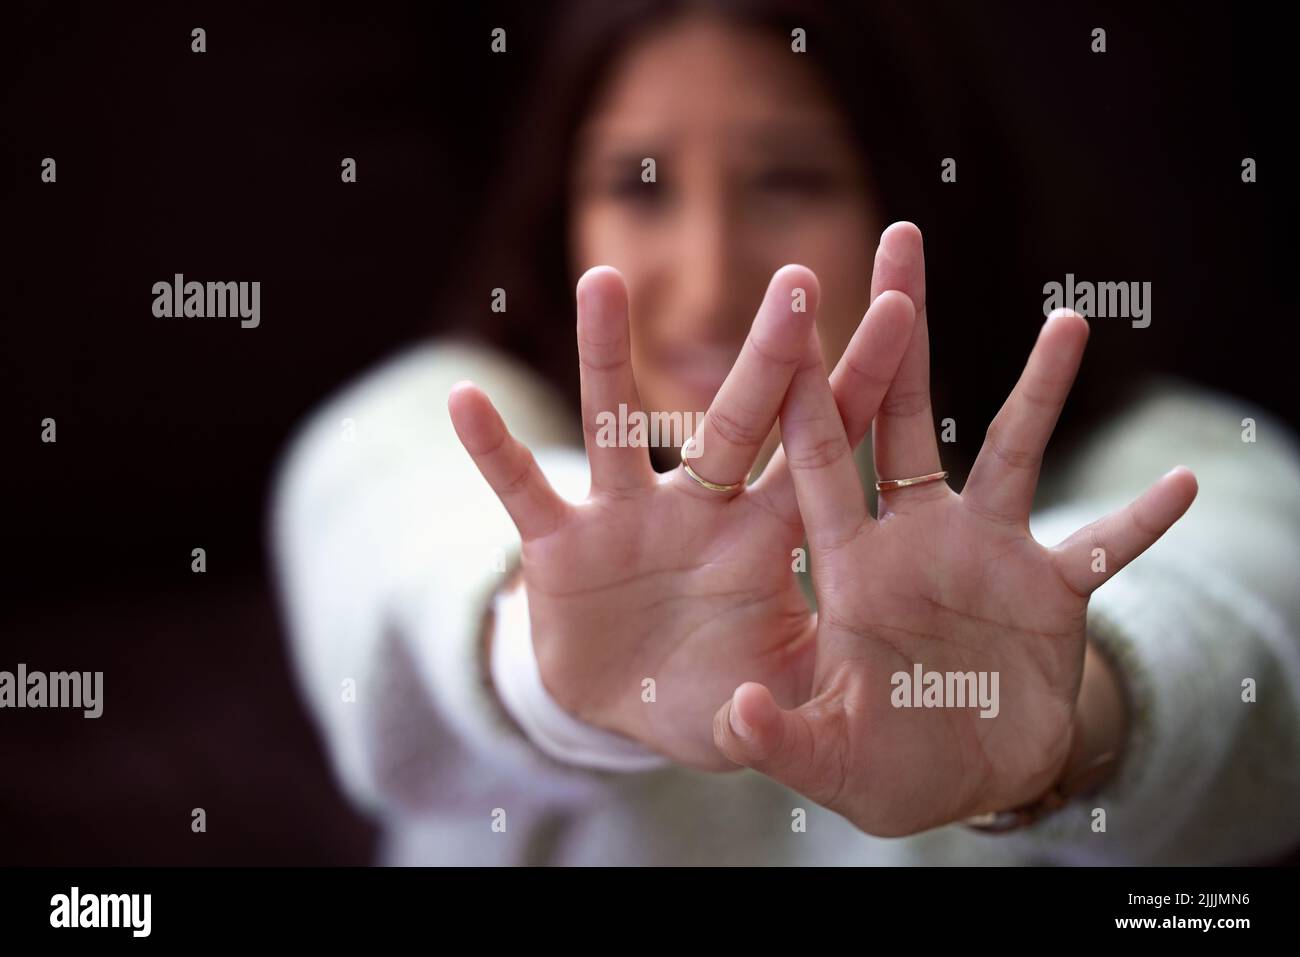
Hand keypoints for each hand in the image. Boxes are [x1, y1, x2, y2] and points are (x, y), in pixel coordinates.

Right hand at [449, 262, 916, 769]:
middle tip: (799, 278)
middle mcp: (700, 510)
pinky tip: (466, 402)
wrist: (623, 707)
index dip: (859, 389)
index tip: (903, 311)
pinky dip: (494, 451)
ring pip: (617, 425)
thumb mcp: (772, 698)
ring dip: (606, 357)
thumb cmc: (712, 693)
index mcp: (764, 539)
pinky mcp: (561, 543)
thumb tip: (819, 707)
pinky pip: (523, 488)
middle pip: (738, 421)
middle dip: (769, 355)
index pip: (823, 452)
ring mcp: (627, 518)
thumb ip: (804, 701)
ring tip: (602, 283)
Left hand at [712, 224, 1197, 832]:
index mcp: (851, 565)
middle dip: (902, 332)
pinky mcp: (1051, 592)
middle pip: (904, 416)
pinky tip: (1182, 485)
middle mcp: (915, 538)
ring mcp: (986, 556)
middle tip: (899, 243)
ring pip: (1013, 453)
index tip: (798, 305)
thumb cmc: (884, 764)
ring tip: (1067, 321)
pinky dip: (1141, 524)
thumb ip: (781, 737)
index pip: (820, 461)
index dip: (810, 386)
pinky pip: (1105, 549)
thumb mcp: (826, 759)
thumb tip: (737, 715)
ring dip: (1038, 391)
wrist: (965, 776)